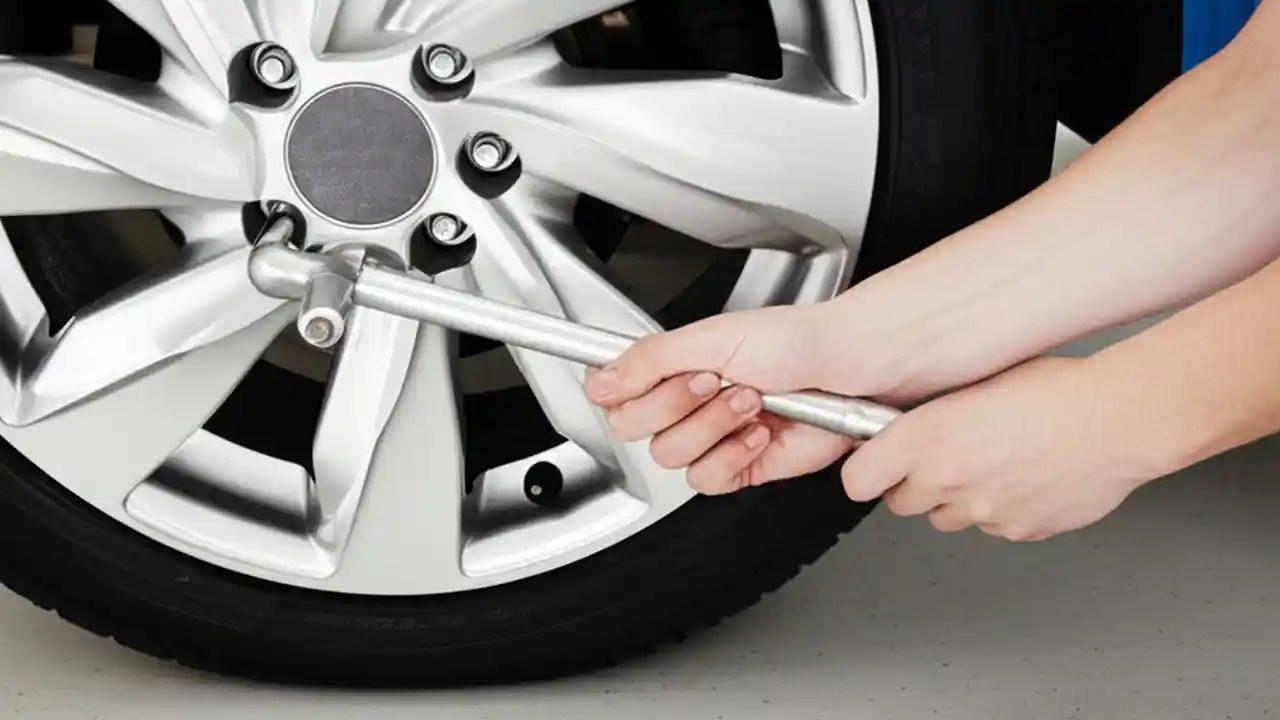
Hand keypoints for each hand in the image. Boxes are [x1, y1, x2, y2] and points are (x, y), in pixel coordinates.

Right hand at [585, 303, 873, 494]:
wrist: (850, 368)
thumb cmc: (798, 340)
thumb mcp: (711, 337)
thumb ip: (647, 361)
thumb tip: (597, 382)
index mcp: (676, 364)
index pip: (616, 392)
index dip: (626, 393)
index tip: (645, 380)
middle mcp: (690, 400)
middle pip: (634, 429)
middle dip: (674, 405)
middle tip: (712, 381)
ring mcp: (715, 435)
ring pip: (671, 456)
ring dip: (711, 427)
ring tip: (749, 401)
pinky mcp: (742, 465)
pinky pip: (708, 480)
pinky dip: (732, 456)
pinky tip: (759, 431)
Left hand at [843, 357, 1156, 540]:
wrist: (1117, 419)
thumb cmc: (1056, 389)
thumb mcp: (973, 382)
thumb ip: (930, 415)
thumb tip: (905, 425)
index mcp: (927, 437)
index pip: (858, 479)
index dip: (867, 471)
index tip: (873, 464)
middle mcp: (947, 479)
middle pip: (899, 503)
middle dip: (913, 483)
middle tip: (942, 458)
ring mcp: (981, 511)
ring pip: (945, 518)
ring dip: (956, 498)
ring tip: (992, 463)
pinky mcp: (1015, 530)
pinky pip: (992, 526)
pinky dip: (1000, 509)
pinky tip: (1024, 477)